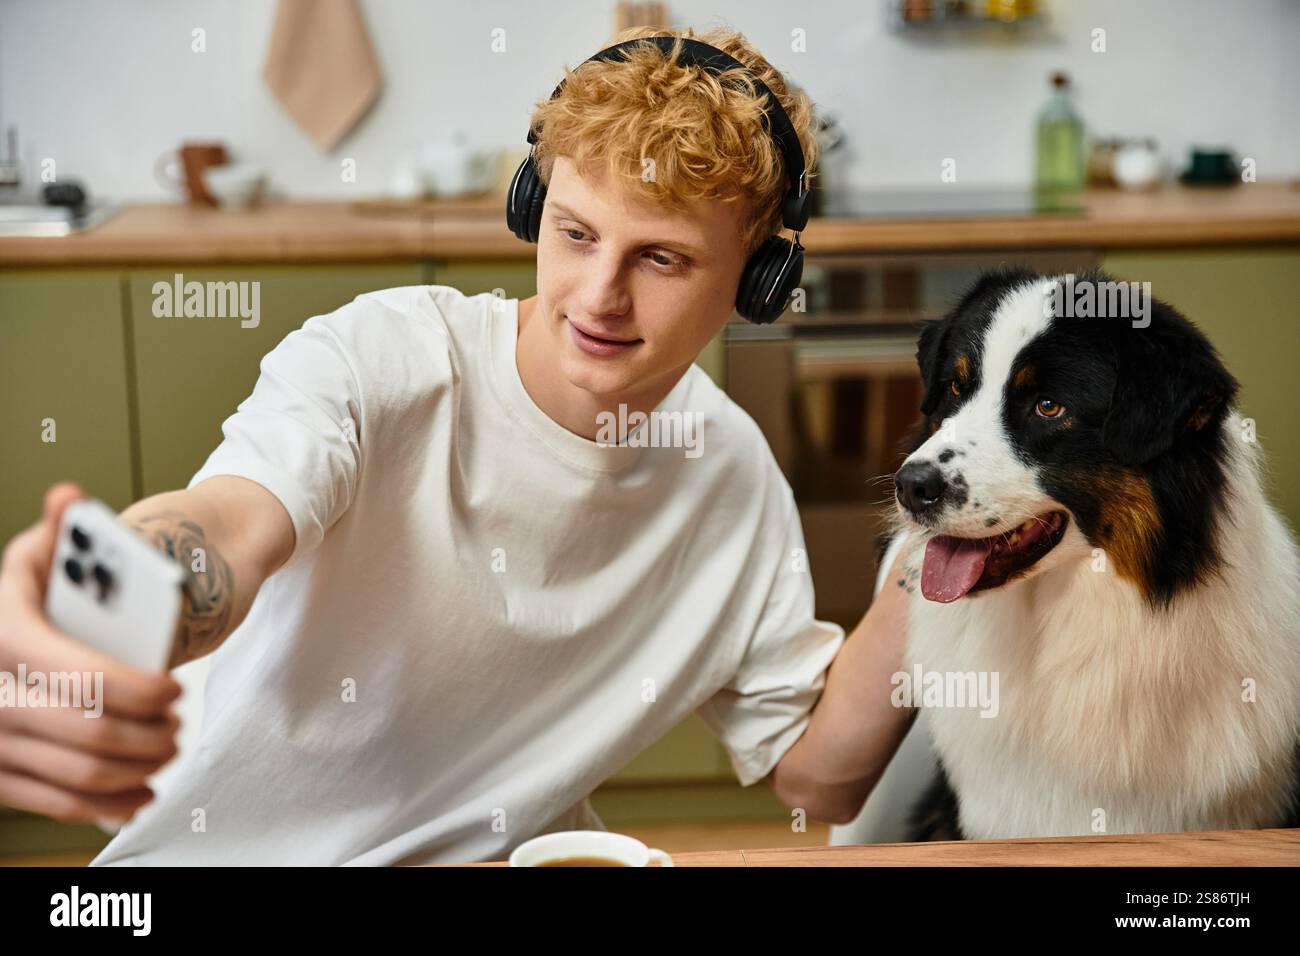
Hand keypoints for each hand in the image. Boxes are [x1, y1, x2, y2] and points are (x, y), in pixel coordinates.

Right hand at [0, 482, 183, 823]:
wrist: (51, 630)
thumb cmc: (75, 590)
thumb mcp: (69, 555)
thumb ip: (72, 533)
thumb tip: (67, 498)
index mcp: (6, 627)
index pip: (72, 673)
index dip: (130, 688)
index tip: (172, 690)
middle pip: (84, 729)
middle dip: (145, 733)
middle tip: (178, 724)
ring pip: (78, 771)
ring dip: (137, 766)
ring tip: (169, 745)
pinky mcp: (3, 772)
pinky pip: (57, 802)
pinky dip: (108, 804)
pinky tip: (143, 793)